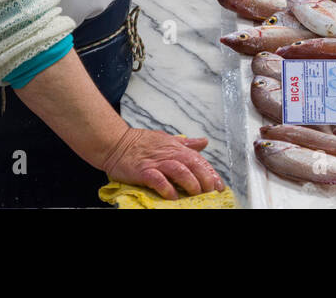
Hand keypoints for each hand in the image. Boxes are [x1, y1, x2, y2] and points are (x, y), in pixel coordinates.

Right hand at [102, 127, 224, 199]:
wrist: (116, 143)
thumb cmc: (141, 143)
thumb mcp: (167, 139)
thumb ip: (186, 144)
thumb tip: (204, 142)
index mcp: (177, 148)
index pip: (199, 160)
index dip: (211, 173)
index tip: (219, 185)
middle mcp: (169, 154)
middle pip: (193, 165)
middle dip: (205, 178)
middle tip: (210, 191)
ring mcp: (156, 163)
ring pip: (180, 171)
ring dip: (190, 183)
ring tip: (195, 193)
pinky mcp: (144, 171)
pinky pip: (158, 179)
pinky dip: (167, 188)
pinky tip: (173, 196)